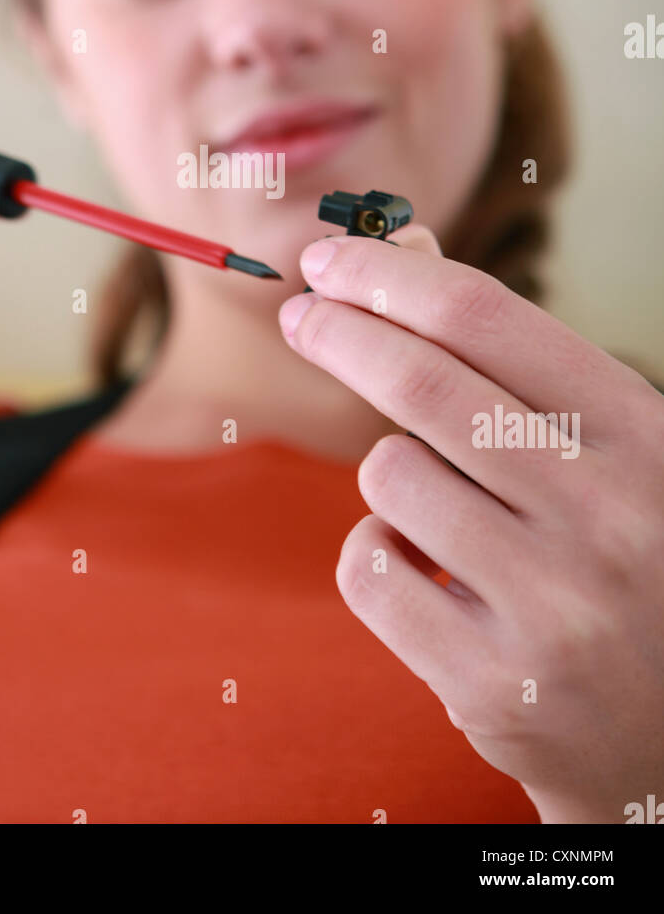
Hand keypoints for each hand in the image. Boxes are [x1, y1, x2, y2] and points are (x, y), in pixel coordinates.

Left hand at [278, 224, 663, 823]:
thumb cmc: (630, 557)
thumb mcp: (606, 446)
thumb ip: (511, 357)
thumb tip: (406, 248)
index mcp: (640, 435)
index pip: (485, 318)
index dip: (389, 274)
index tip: (330, 258)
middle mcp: (607, 514)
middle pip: (420, 380)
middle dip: (339, 330)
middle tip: (304, 315)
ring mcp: (553, 607)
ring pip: (390, 474)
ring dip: (390, 472)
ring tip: (439, 506)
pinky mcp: (495, 686)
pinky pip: (368, 569)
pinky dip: (374, 551)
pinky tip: (421, 570)